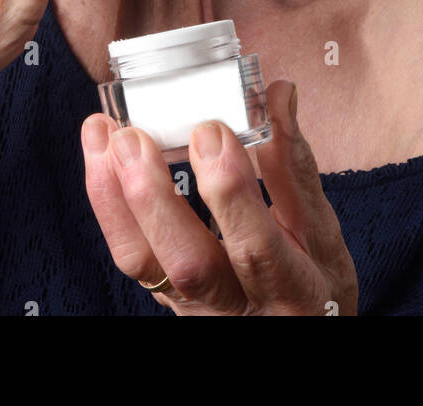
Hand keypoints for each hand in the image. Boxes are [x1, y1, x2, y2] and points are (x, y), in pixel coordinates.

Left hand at [81, 79, 357, 314]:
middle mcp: (237, 309)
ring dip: (114, 194)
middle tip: (132, 135)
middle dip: (153, 196)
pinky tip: (102, 157)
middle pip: (187, 264)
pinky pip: (131, 254)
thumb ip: (294, 166)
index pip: (256, 249)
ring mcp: (194, 309)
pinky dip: (110, 202)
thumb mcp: (322, 232)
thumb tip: (277, 93)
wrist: (296, 329)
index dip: (230, 190)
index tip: (211, 130)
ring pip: (143, 262)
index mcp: (292, 293)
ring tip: (100, 132)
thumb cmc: (315, 284)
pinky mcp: (165, 296)